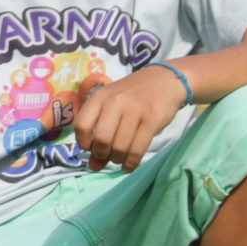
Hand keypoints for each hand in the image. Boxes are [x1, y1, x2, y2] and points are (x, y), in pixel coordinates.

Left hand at [73, 66, 189, 170]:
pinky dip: (131, 163)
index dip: (83, 143)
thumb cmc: (133, 96)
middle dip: (102, 155)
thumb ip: (100, 133)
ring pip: (120, 147)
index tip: (91, 148)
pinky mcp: (152, 119)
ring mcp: (135, 110)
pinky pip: (138, 149)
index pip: (81, 125)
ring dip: (118, 160)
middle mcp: (115, 102)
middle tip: (107, 157)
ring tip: (120, 160)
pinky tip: (129, 166)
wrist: (165, 79)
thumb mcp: (112, 106)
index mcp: (100, 97)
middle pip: (101, 140)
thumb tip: (93, 166)